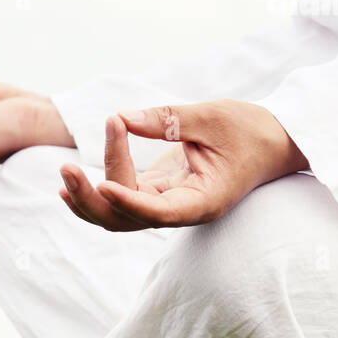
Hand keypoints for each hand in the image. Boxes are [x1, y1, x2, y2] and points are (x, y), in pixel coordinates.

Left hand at [57, 99, 307, 229]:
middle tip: (65, 168)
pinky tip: (70, 182)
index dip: (127, 201)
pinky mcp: (158, 191)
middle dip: (92, 199)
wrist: (274, 140)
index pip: (157, 213)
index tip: (100, 181)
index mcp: (203, 202)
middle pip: (126, 221)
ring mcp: (168, 204)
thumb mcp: (210, 117)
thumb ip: (165, 119)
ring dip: (87, 199)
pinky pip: (121, 199)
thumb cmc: (250, 129)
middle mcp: (182, 211)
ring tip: (63, 173)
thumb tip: (120, 117)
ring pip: (118, 216)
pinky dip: (95, 192)